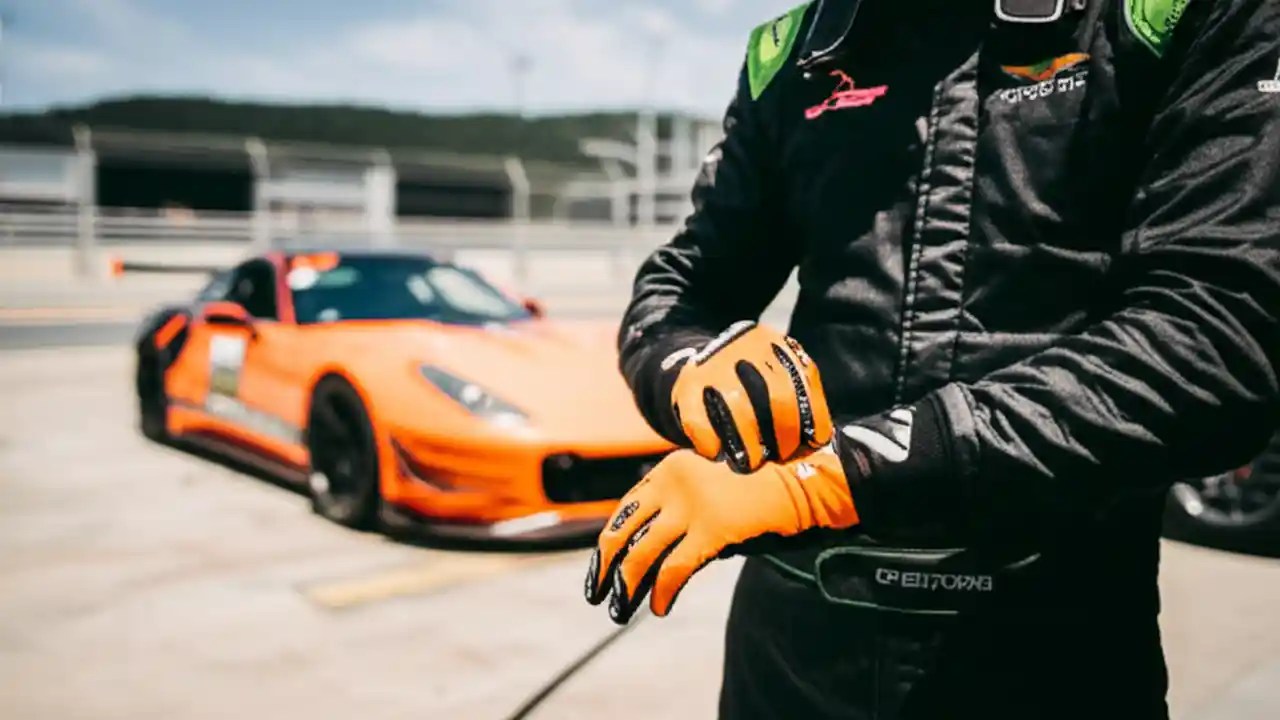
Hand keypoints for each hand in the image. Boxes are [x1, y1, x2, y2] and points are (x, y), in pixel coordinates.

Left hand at [583, 447, 858, 623]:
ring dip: (627, 588)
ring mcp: (691, 504)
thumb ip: (680, 507)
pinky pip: (675, 568)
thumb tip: (645, 553)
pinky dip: (662, 592)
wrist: (803, 479)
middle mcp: (673, 481)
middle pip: (622, 532)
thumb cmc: (758, 488)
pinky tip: (660, 607)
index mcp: (669, 468)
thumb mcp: (709, 486)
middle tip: (596, 594)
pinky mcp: (713, 527)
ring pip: (642, 554)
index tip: (599, 569)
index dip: (607, 544)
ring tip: (621, 609)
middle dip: (605, 569)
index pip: (625, 509)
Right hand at [669, 321, 833, 472]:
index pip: (803, 382)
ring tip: (753, 463)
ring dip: (749, 444)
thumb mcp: (781, 371)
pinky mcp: (687, 384)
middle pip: (776, 396)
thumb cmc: (754, 379)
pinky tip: (718, 454)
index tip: (813, 443)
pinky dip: (711, 443)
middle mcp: (747, 348)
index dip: (813, 417)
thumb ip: (800, 394)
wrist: (706, 360)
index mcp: (776, 344)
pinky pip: (700, 421)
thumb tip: (818, 441)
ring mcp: (715, 365)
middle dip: (784, 434)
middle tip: (782, 455)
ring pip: (739, 410)